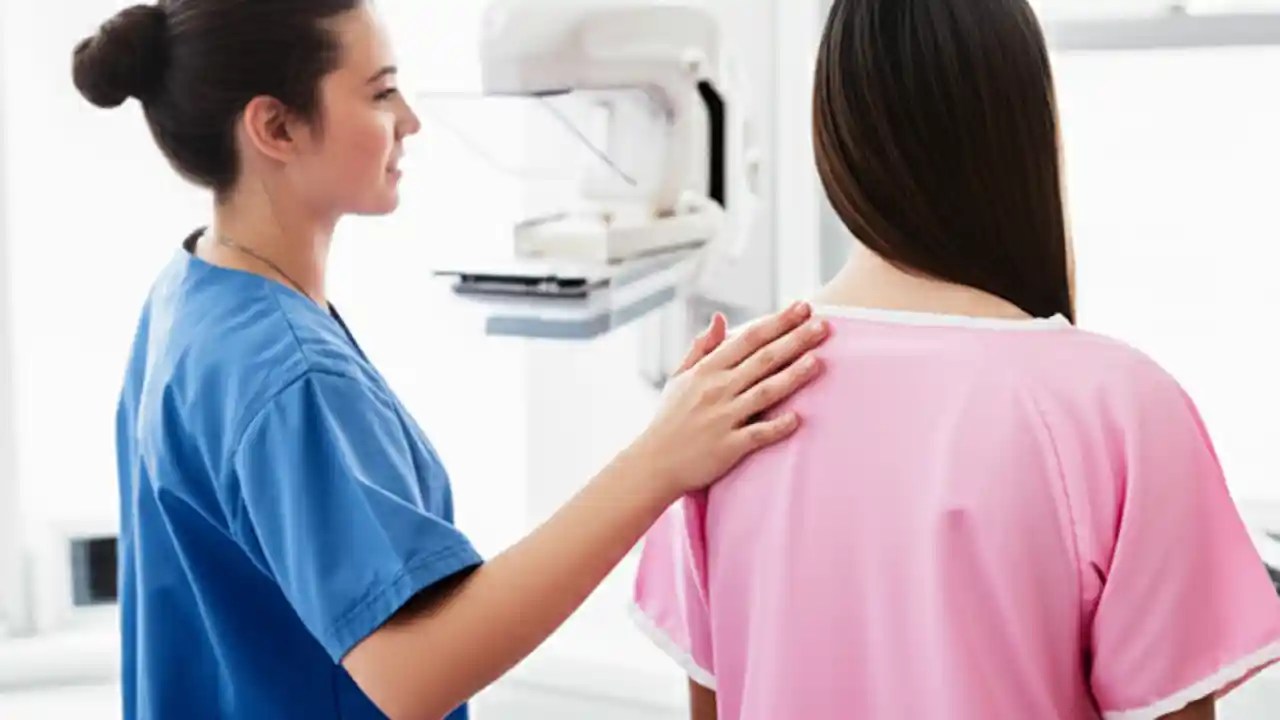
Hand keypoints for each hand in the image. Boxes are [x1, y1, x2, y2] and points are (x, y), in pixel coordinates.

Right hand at [633, 302, 828, 496]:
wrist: (654, 463)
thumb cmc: (669, 419)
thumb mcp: (678, 377)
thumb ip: (702, 347)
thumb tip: (720, 317)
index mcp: (707, 370)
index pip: (748, 338)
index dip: (778, 322)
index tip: (803, 307)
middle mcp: (717, 389)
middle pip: (763, 359)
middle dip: (795, 340)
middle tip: (824, 325)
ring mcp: (723, 418)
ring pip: (765, 392)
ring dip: (792, 376)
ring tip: (818, 361)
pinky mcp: (728, 447)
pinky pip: (757, 434)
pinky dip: (776, 426)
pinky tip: (797, 418)